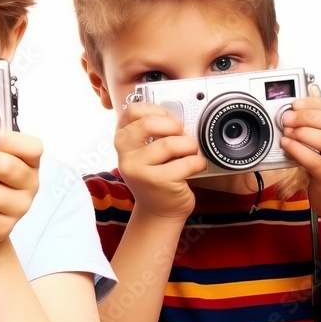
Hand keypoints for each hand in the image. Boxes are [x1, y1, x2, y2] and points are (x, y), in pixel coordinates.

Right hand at [114, 102, 205, 220]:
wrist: (158, 211)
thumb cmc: (156, 176)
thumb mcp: (145, 152)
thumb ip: (151, 132)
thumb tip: (176, 114)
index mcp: (122, 139)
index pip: (133, 111)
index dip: (157, 111)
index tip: (168, 121)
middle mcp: (125, 153)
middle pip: (147, 124)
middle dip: (174, 126)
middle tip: (182, 136)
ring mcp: (138, 169)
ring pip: (169, 144)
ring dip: (190, 145)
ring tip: (191, 153)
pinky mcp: (156, 182)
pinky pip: (186, 162)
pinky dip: (198, 162)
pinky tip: (195, 167)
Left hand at [281, 92, 320, 216]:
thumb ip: (314, 125)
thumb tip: (290, 110)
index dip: (314, 103)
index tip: (295, 104)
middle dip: (306, 117)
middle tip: (287, 119)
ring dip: (302, 133)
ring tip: (286, 133)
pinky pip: (316, 161)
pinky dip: (298, 151)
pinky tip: (287, 146)